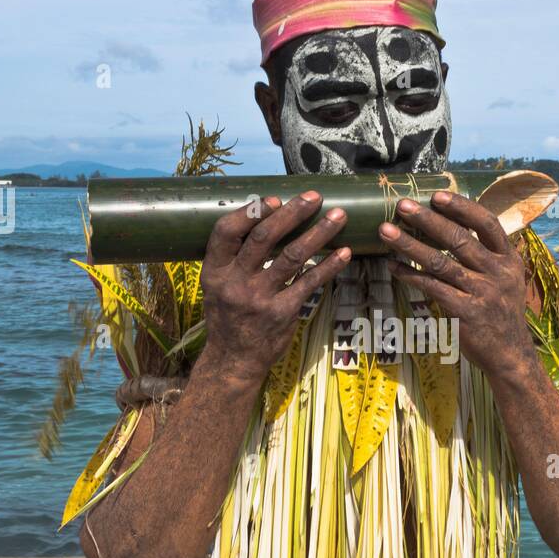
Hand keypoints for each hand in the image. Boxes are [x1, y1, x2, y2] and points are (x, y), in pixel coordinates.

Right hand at [201, 191, 349, 389]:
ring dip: (318, 233)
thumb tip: (265, 217)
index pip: (225, 231)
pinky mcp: (282, 313)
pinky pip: (309, 283)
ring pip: (292, 257)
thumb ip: (234, 257)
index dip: (250, 212)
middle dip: (291, 213)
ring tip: (338, 217)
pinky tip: (344, 253)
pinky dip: (328, 266)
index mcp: (214, 271)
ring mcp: (258, 298)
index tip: (275, 199)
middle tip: (313, 197)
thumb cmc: (228, 316)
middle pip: (263, 238)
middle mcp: (234, 282)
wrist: (233, 360)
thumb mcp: (217, 285)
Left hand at [378, 190, 533, 380]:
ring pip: (440, 263)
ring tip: (386, 231)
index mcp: (509, 259)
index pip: (487, 223)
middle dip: (427, 220)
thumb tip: (455, 226)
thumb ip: (489, 255)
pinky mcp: (466, 313)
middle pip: (459, 239)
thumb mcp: (508, 280)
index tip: (437, 195)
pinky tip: (394, 267)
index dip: (462, 207)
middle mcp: (498, 273)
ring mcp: (483, 293)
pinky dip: (410, 275)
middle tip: (402, 205)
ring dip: (410, 245)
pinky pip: (432, 288)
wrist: (511, 355)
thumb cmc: (502, 312)